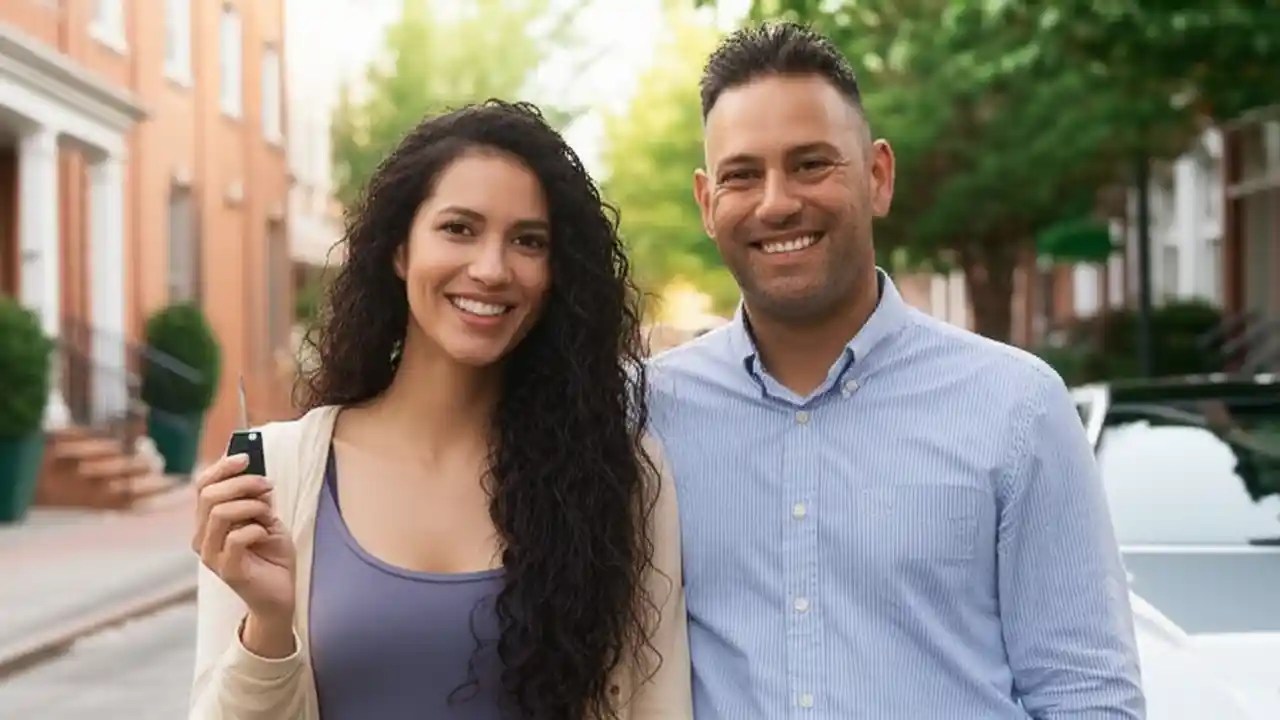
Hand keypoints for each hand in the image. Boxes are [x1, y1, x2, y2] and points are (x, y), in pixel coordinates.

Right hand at [193, 454, 296, 652]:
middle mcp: (201, 538)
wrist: (280, 593)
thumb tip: (250, 463)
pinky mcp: (226, 570)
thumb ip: (253, 495)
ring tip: (268, 515)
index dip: (221, 467)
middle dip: (243, 484)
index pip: (202, 486)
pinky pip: (236, 538)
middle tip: (268, 487)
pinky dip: (256, 529)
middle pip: (209, 496)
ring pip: (220, 513)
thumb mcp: (264, 517)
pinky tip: (266, 534)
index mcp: (207, 522)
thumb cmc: (270, 553)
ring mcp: (211, 555)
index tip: (246, 457)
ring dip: (252, 506)